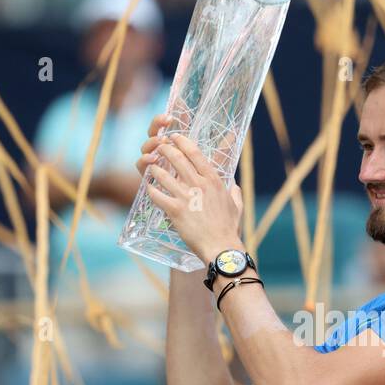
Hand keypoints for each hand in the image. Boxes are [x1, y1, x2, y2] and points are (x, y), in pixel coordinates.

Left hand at [138, 128, 244, 263]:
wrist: (220, 247)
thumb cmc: (229, 228)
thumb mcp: (237, 206)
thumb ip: (235, 192)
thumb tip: (234, 185)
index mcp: (213, 180)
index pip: (194, 152)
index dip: (182, 141)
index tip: (174, 137)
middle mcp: (199, 184)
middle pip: (175, 158)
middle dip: (164, 149)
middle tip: (158, 148)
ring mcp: (185, 196)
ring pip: (162, 174)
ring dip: (154, 169)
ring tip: (150, 168)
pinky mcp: (175, 210)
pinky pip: (156, 195)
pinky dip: (150, 190)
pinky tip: (148, 188)